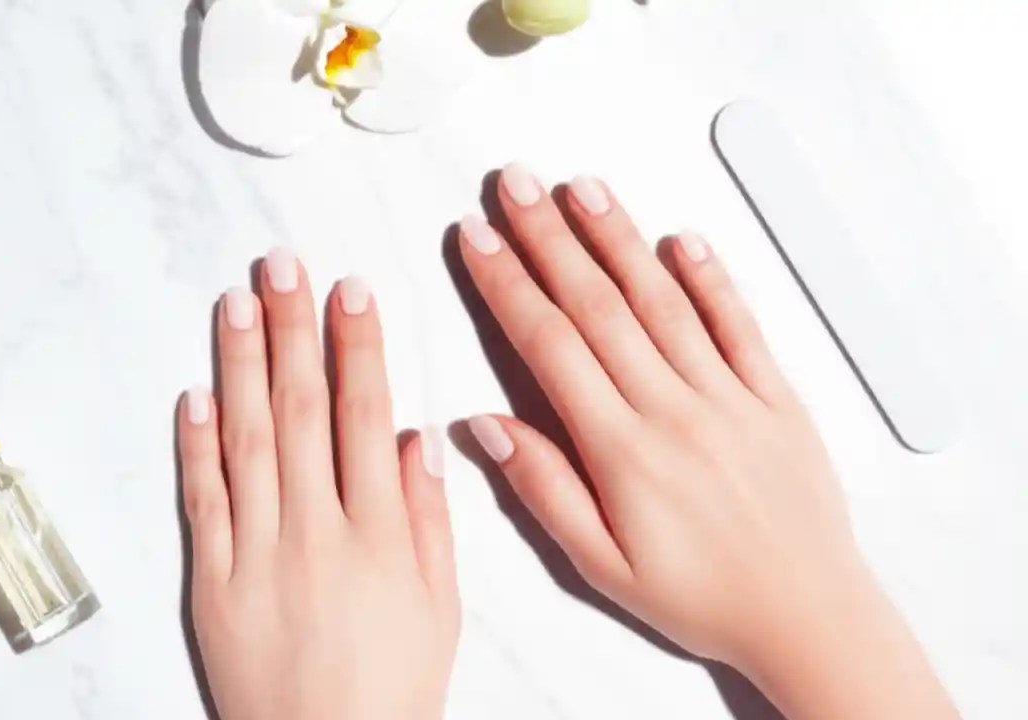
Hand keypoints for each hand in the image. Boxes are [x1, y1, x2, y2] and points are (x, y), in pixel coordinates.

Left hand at [178, 250, 458, 719]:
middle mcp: (316, 532)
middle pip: (300, 410)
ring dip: (240, 364)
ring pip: (247, 440)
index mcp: (379, 534)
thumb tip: (417, 437)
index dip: (357, 347)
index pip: (364, 416)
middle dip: (292, 330)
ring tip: (237, 303)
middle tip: (282, 267)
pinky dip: (196, 444)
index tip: (350, 293)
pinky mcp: (213, 581)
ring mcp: (258, 554)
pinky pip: (204, 500)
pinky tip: (194, 393)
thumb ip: (428, 518)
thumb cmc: (392, 686)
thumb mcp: (439, 606)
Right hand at [458, 164, 956, 718]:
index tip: (478, 238)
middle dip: (549, 237)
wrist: (807, 616)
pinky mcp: (776, 396)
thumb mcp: (601, 565)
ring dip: (618, 238)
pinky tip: (681, 238)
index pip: (549, 344)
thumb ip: (542, 489)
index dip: (508, 284)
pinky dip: (711, 277)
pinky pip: (740, 324)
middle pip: (598, 304)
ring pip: (663, 300)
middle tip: (515, 183)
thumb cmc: (700, 598)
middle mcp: (673, 408)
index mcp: (622, 450)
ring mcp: (729, 396)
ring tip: (581, 187)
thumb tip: (484, 425)